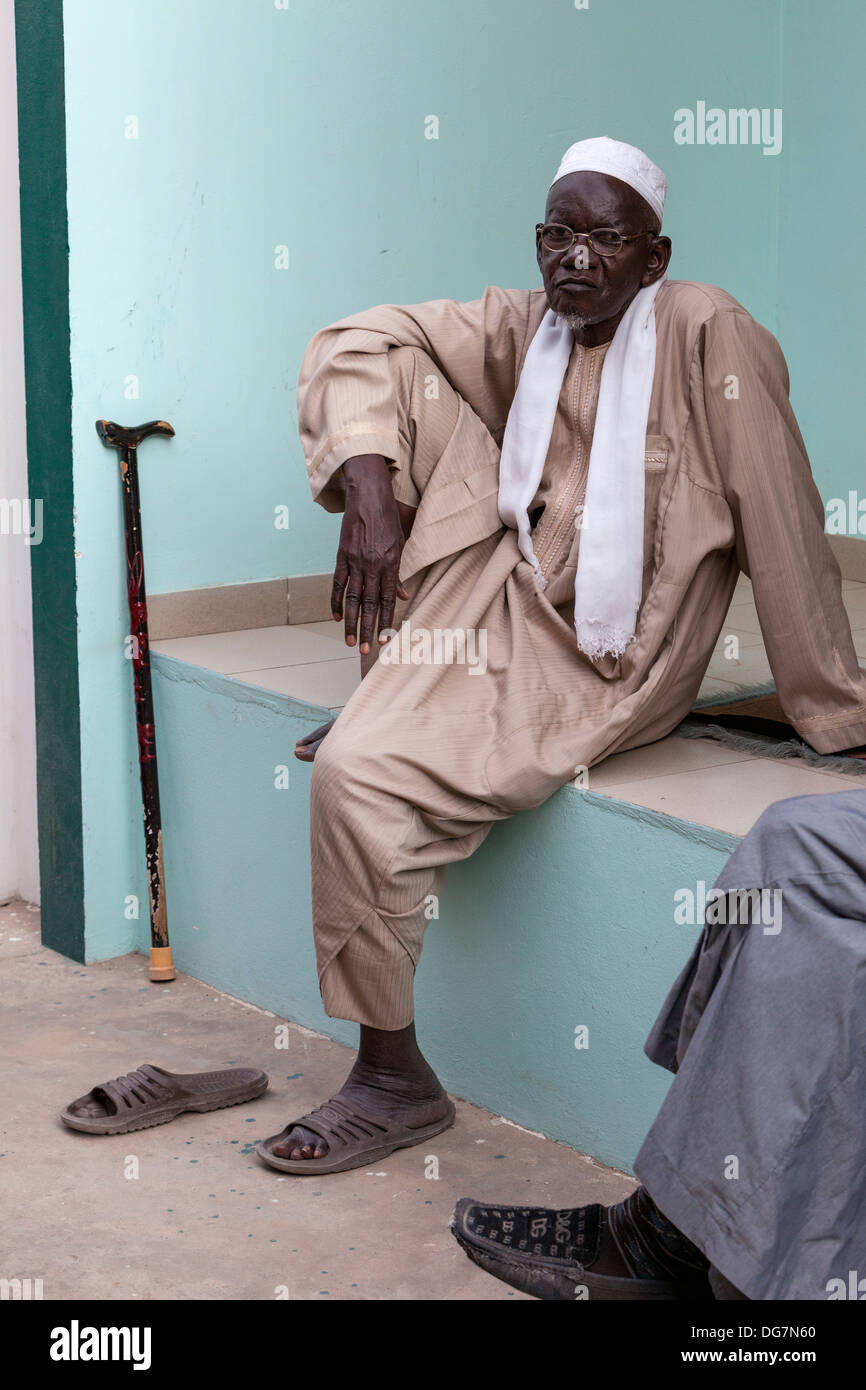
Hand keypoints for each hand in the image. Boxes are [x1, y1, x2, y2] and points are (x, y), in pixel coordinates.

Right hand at [331, 454, 409, 653]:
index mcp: (390, 563)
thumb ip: (400, 572)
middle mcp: (372, 564)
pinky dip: (335, 601)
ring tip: (349, 641)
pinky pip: (337, 583)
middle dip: (367, 629)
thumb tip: (402, 595)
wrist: (368, 494)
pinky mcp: (342, 555)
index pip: (387, 599)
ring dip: (350, 622)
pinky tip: (336, 617)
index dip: (385, 621)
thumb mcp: (402, 543)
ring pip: (351, 598)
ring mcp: (355, 561)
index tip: (384, 640)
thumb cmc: (389, 517)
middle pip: (369, 604)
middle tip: (364, 650)